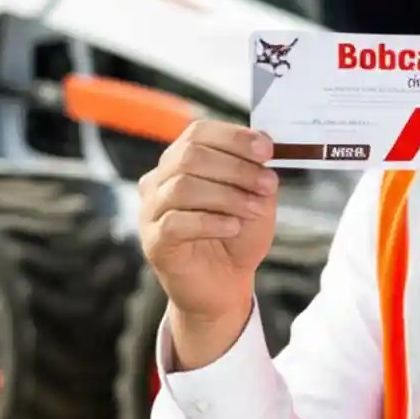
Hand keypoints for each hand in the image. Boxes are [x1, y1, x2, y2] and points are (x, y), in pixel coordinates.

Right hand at [138, 121, 277, 324]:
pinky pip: (176, 222)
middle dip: (236, 167)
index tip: (267, 149)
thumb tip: (263, 143)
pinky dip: (211, 222)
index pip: (199, 133)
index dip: (234, 137)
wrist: (225, 285)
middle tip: (267, 184)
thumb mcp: (257, 199)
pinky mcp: (154, 241)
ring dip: (227, 195)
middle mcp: (160, 180)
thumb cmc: (237, 238)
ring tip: (254, 209)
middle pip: (190, 156)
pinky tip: (232, 227)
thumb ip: (257, 172)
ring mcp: (152, 211)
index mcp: (182, 162)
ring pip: (183, 186)